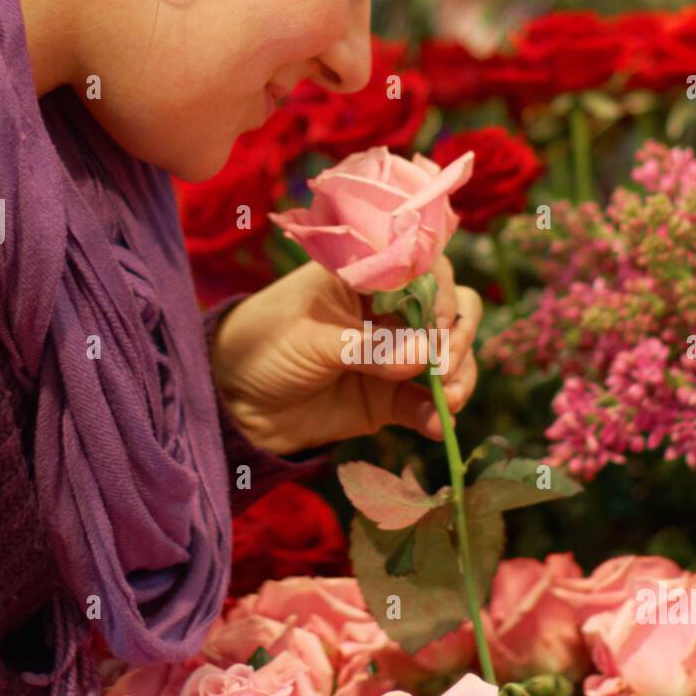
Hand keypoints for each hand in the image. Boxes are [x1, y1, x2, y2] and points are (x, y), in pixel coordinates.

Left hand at [211, 258, 481, 454]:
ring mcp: (395, 356)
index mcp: (368, 277)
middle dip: (458, 336)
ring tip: (449, 400)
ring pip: (449, 357)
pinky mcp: (392, 399)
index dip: (441, 294)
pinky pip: (428, 403)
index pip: (424, 269)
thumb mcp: (311, 340)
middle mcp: (389, 311)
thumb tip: (425, 357)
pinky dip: (440, 413)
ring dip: (459, 376)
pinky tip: (439, 425)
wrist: (235, 403)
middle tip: (444, 366)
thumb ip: (367, 349)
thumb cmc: (262, 346)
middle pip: (451, 310)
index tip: (438, 325)